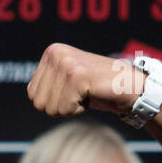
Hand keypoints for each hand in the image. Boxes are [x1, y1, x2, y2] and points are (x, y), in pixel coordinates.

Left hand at [27, 42, 144, 116]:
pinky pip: (64, 109)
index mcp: (51, 52)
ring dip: (69, 108)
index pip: (32, 94)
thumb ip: (48, 83)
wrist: (130, 87)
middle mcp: (56, 54)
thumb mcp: (67, 80)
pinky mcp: (76, 77)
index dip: (53, 100)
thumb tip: (31, 94)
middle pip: (38, 102)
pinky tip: (91, 95)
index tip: (73, 90)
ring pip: (50, 108)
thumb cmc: (98, 87)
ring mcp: (66, 64)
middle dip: (59, 105)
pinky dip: (78, 110)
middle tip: (80, 93)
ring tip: (85, 93)